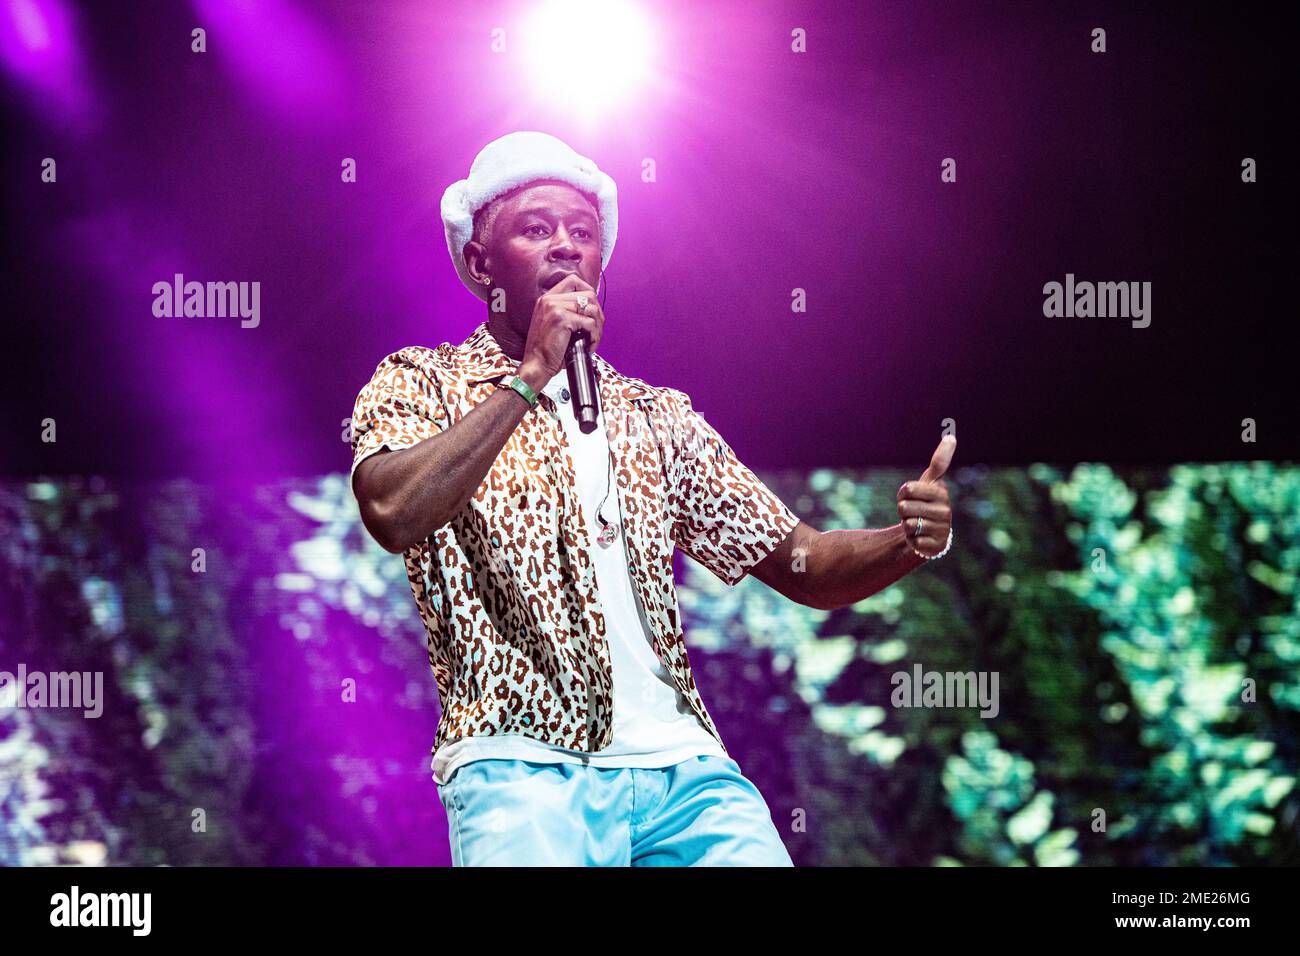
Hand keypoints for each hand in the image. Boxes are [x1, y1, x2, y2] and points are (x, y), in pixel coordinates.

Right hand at [518, 273, 603, 390]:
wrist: (536, 364)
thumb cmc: (546, 350)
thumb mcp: (552, 323)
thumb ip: (565, 311)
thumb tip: (590, 308)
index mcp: (547, 299)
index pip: (573, 281)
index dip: (588, 291)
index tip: (592, 308)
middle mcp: (550, 300)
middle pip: (588, 294)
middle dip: (598, 312)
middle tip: (597, 328)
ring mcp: (555, 308)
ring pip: (591, 309)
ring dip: (598, 326)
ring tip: (593, 338)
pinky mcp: (562, 319)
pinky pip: (590, 323)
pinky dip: (594, 336)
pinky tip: (589, 344)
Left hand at [898, 434, 954, 556]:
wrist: (928, 531)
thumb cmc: (926, 502)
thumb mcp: (929, 481)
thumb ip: (940, 461)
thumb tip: (952, 437)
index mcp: (941, 492)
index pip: (908, 488)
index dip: (904, 492)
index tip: (910, 493)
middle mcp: (945, 510)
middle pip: (904, 507)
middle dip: (903, 510)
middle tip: (913, 511)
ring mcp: (942, 529)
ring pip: (907, 524)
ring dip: (907, 525)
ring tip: (917, 523)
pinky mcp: (936, 545)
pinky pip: (912, 539)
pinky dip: (911, 539)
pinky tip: (920, 537)